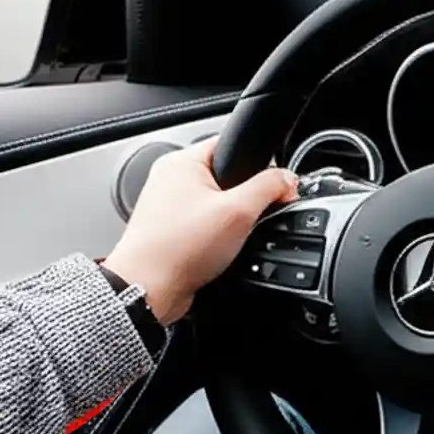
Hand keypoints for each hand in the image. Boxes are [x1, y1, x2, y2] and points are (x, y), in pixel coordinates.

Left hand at [102, 137, 297, 324]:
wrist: (146, 290)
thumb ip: (269, 187)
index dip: (261, 165)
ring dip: (231, 218)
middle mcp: (170, 178)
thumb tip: (288, 179)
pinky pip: (204, 222)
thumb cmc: (177, 249)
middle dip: (245, 198)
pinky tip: (216, 249)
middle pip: (227, 175)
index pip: (232, 144)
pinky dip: (215, 234)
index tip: (274, 188)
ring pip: (217, 202)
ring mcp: (166, 204)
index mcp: (182, 161)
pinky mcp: (168, 228)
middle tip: (249, 218)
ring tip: (228, 237)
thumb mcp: (239, 212)